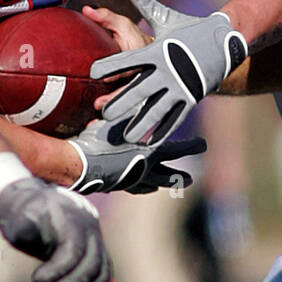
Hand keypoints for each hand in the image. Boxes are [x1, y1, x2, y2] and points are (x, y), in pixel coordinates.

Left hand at [0, 178, 110, 281]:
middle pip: (91, 264)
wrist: (35, 201)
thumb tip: (24, 230)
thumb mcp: (16, 215)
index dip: (57, 270)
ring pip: (101, 273)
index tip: (36, 279)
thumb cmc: (21, 212)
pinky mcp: (97, 252)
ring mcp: (96, 239)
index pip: (74, 248)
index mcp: (69, 214)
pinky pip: (103, 276)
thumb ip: (22, 224)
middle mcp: (88, 226)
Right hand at [67, 117, 206, 193]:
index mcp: (149, 154)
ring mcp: (129, 180)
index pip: (176, 149)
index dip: (191, 146)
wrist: (78, 164)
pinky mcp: (114, 185)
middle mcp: (142, 170)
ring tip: (163, 187)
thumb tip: (149, 95)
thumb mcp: (120, 118)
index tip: (203, 145)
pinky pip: (131, 186)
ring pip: (148, 184)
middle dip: (178, 176)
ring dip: (158, 184)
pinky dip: (138, 186)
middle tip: (191, 179)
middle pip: (166, 175)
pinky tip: (137, 186)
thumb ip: (135, 110)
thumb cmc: (100, 139)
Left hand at [89, 0, 245, 143]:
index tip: (93, 73)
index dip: (110, 66)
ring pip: (156, 109)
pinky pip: (175, 117)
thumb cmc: (190, 28)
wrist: (226, 40)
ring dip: (140, 123)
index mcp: (157, 50)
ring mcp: (180, 85)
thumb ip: (144, 2)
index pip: (128, 59)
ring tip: (125, 135)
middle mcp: (167, 69)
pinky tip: (151, 141)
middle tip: (102, 113)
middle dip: (120, 102)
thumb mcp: (166, 16)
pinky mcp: (192, 96)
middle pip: (138, 89)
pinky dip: (163, 129)